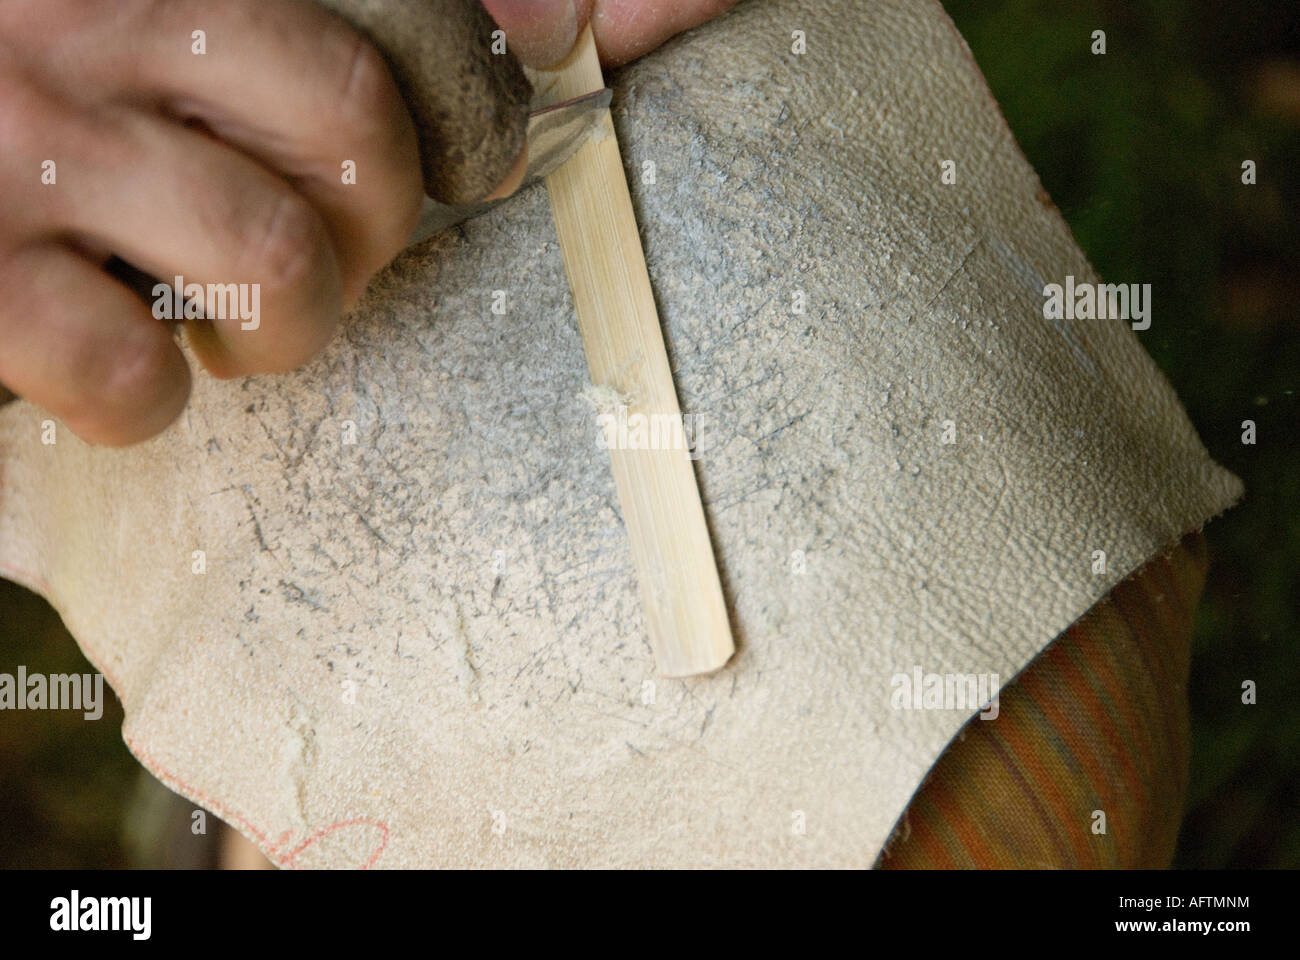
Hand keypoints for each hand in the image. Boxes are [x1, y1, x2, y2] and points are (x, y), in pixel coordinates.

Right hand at [0, 0, 736, 445]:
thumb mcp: (117, 5)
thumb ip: (274, 22)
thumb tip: (547, 21)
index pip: (365, 43)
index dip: (449, 123)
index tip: (464, 175)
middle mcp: (90, 27)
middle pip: (351, 135)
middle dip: (374, 231)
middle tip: (327, 263)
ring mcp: (20, 147)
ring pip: (267, 260)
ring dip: (282, 332)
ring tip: (230, 335)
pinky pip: (124, 371)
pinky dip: (146, 403)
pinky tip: (119, 380)